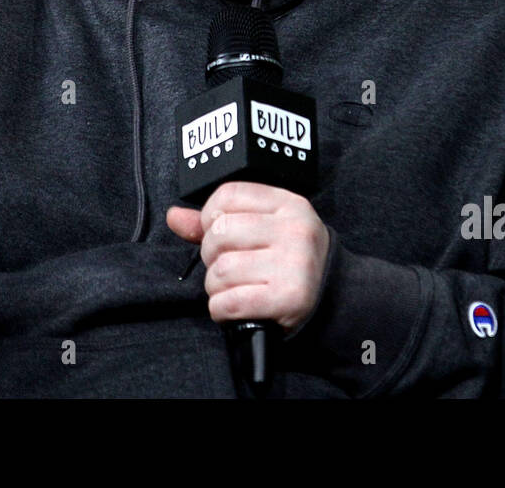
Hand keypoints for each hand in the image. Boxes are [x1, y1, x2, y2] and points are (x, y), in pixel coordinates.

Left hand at [166, 181, 328, 333]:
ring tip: (235, 289)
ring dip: (216, 287)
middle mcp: (294, 229)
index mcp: (288, 204)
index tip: (219, 235)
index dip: (211, 217)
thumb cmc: (287, 260)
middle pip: (220, 233)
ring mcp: (294, 263)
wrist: (331, 299)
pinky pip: (230, 302)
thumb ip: (216, 221)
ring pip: (221, 270)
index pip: (228, 195)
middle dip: (212, 256)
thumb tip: (174, 216)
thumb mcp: (262, 230)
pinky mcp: (289, 298)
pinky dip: (222, 310)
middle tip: (230, 267)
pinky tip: (236, 308)